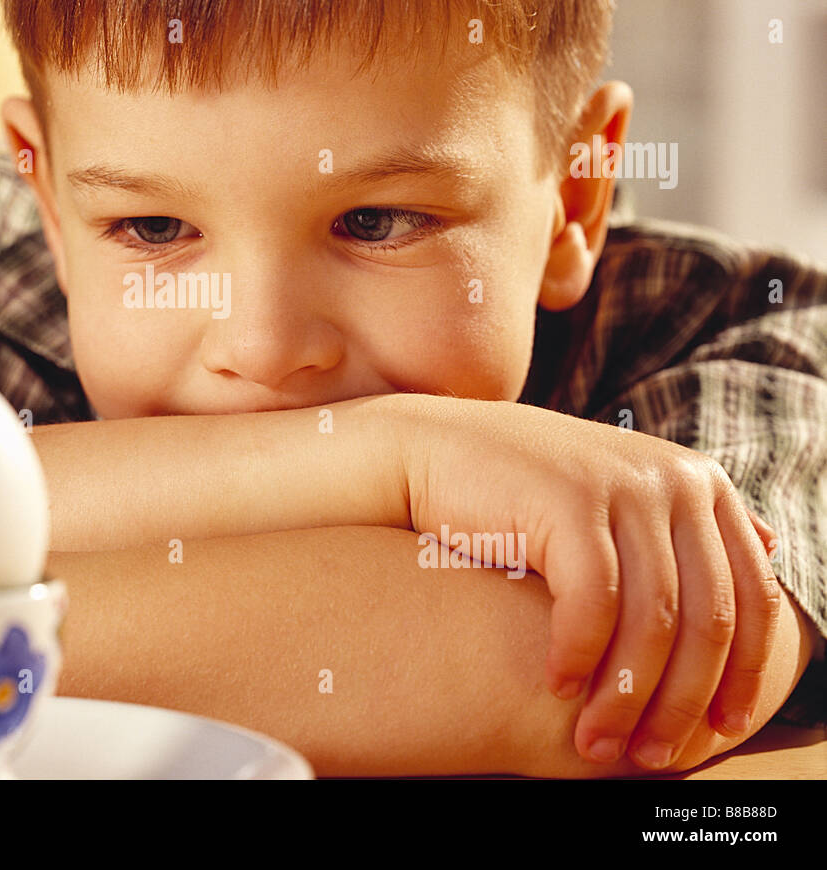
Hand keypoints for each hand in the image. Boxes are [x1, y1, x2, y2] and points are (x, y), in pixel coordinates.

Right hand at [393, 393, 781, 771]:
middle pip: (709, 618)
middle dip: (680, 701)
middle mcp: (674, 478)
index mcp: (699, 481)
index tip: (718, 730)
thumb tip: (773, 546)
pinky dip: (579, 656)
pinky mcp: (570, 499)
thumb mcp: (617, 496)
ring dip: (625, 696)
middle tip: (647, 754)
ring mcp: (624, 485)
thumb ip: (687, 522)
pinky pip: (594, 603)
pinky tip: (555, 686)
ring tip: (596, 742)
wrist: (429, 447)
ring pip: (654, 621)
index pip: (752, 596)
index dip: (743, 674)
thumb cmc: (521, 489)